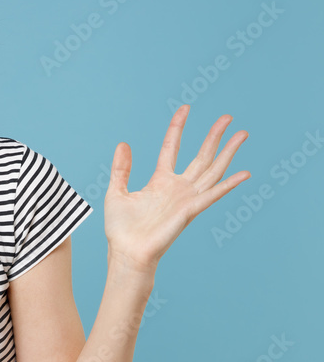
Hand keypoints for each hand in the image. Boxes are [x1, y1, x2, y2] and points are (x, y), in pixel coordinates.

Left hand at [104, 104, 249, 272]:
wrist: (126, 253)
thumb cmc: (121, 229)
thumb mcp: (117, 192)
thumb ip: (121, 169)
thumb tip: (124, 143)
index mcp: (160, 181)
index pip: (172, 147)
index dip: (178, 128)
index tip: (185, 108)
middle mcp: (178, 188)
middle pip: (201, 156)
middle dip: (214, 136)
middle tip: (229, 117)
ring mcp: (186, 199)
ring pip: (212, 170)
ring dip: (228, 152)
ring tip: (242, 134)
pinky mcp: (190, 211)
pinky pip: (212, 195)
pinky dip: (228, 185)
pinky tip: (244, 173)